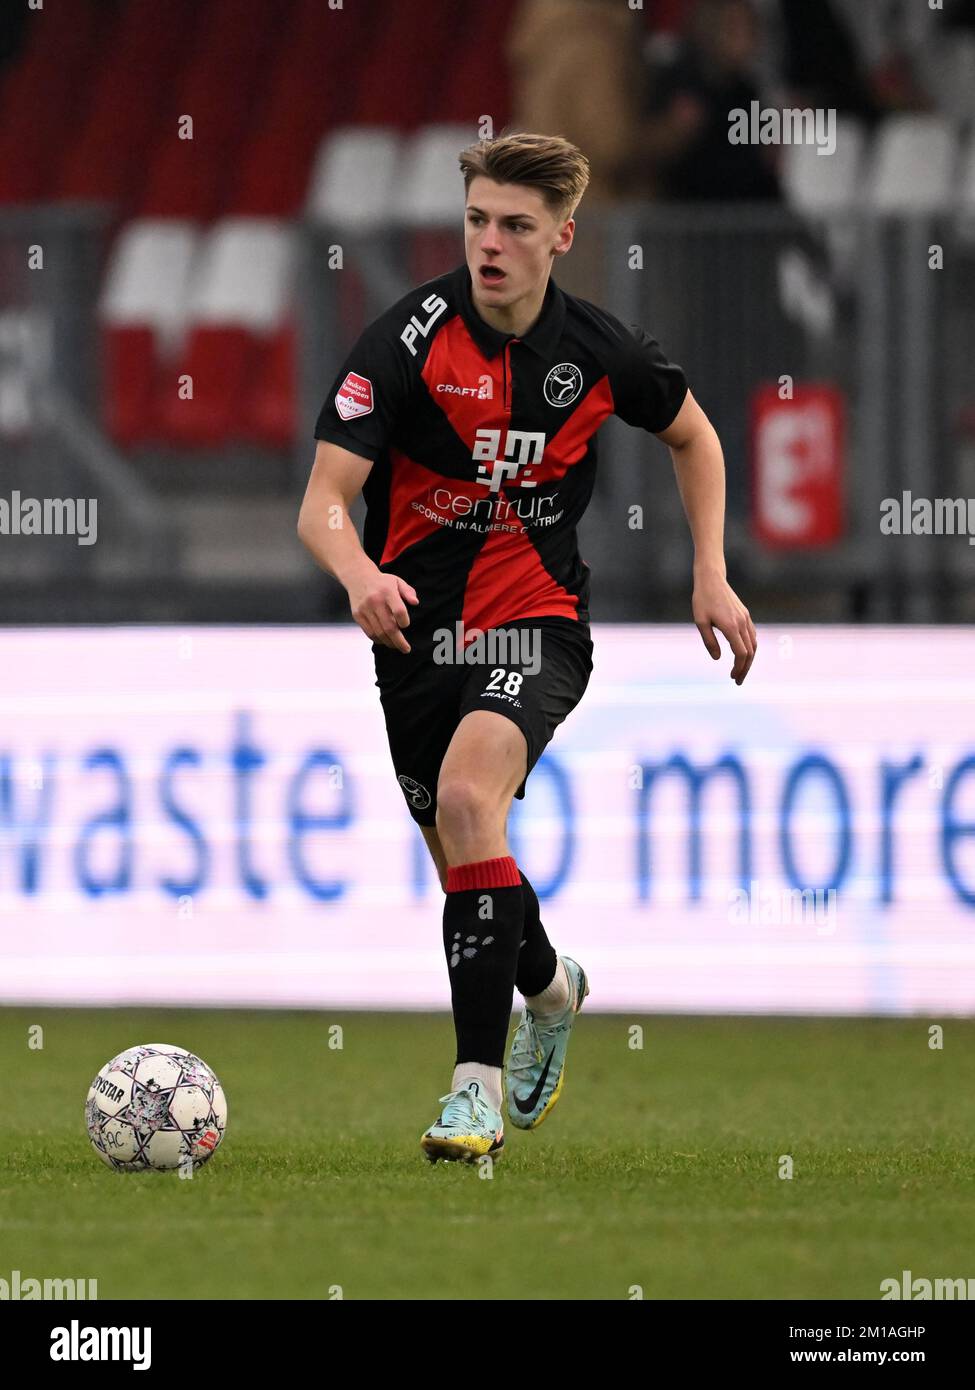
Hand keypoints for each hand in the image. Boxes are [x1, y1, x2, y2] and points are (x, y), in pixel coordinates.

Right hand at [347, 566, 418, 652]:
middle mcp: (375, 601)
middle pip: (388, 627)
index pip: (398, 611)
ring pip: (378, 632)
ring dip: (389, 643)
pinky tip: (384, 641)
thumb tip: (415, 603)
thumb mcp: (397, 581)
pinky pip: (369, 632)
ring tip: (396, 646)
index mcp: (387, 592)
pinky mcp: (358, 615)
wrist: (358, 577)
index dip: (404, 621)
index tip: (406, 625)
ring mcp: (365, 609)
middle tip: (406, 649)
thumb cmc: (382, 582)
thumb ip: (408, 592)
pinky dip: (378, 639)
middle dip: (399, 641)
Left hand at [692, 570, 755, 684]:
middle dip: (745, 668)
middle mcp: (742, 623)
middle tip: (738, 680)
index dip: (738, 667)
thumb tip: (717, 658)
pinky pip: (752, 635)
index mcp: (731, 626)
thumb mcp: (700, 622)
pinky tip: (744, 654)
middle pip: (750, 652)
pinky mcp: (745, 615)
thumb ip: (709, 641)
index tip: (732, 677)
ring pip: (753, 644)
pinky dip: (750, 648)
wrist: (711, 579)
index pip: (741, 653)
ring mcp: (745, 618)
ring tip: (741, 670)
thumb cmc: (702, 600)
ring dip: (749, 660)